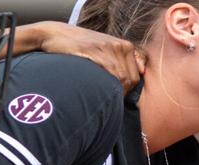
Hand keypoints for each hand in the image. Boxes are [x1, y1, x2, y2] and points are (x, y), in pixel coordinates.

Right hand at [17, 21, 143, 91]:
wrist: (55, 35)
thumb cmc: (80, 48)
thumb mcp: (105, 51)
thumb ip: (123, 62)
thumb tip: (143, 72)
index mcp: (126, 46)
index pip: (136, 77)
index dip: (125, 89)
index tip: (112, 93)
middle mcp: (120, 45)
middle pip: (130, 79)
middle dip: (120, 91)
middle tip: (104, 96)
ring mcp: (108, 47)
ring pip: (120, 78)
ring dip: (111, 90)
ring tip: (99, 92)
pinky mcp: (94, 50)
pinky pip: (108, 72)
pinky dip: (104, 83)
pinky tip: (94, 85)